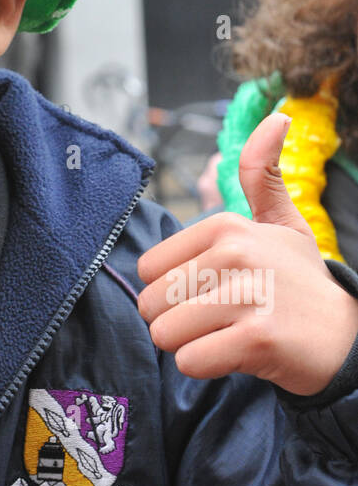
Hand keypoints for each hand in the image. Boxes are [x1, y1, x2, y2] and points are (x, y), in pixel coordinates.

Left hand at [137, 112, 357, 395]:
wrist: (347, 337)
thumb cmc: (300, 282)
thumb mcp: (282, 223)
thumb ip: (261, 175)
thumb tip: (274, 118)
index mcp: (227, 225)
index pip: (148, 269)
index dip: (170, 290)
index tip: (211, 291)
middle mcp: (235, 254)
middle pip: (151, 303)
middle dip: (176, 321)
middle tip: (219, 319)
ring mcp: (247, 296)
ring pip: (166, 334)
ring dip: (191, 345)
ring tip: (228, 335)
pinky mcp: (258, 339)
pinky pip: (191, 361)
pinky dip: (207, 367)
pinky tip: (237, 356)